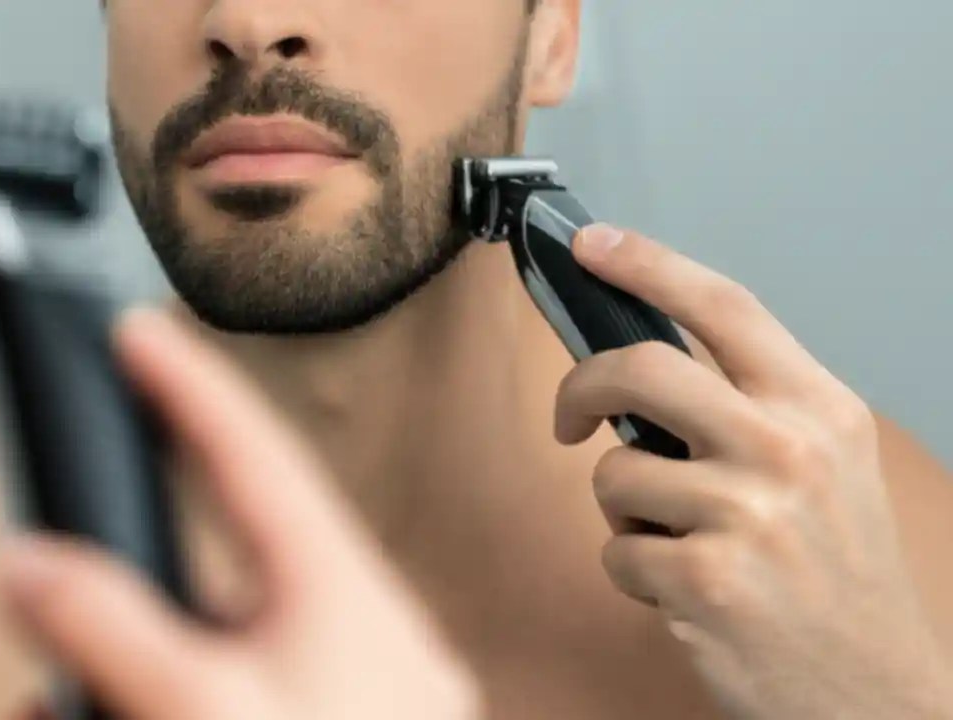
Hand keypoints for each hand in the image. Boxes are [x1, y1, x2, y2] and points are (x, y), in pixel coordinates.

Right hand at [0, 310, 479, 719]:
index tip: (138, 330)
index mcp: (336, 588)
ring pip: (207, 636)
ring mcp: (326, 684)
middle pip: (216, 551)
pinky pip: (212, 686)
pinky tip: (84, 710)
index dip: (187, 382)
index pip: (248, 450)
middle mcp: (341, 628)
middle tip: (64, 559)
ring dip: (122, 657)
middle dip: (127, 555)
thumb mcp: (209, 705)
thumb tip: (30, 567)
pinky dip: (149, 695)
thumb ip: (114, 627)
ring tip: (55, 694)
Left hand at [557, 223, 952, 718]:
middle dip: (582, 388)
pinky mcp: (705, 579)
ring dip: (626, 513)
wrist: (875, 694)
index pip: (726, 306)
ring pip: (614, 473)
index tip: (591, 242)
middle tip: (572, 418)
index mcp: (820, 410)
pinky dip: (634, 572)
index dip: (649, 262)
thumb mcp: (827, 468)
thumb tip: (643, 369)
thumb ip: (750, 410)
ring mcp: (746, 515)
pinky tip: (686, 593)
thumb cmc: (838, 576)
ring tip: (679, 544)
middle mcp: (788, 451)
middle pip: (640, 367)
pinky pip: (615, 550)